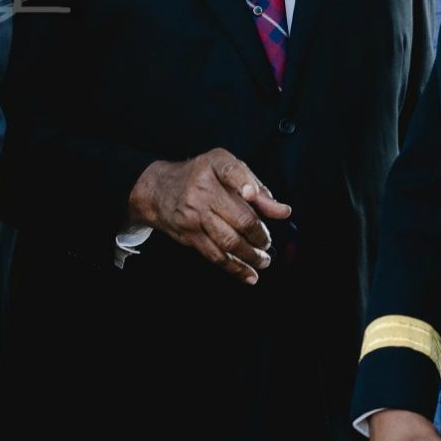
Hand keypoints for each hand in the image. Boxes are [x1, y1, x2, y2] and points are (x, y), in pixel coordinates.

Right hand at [127, 148, 291, 283]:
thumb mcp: (227, 171)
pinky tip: (248, 274)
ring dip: (251, 256)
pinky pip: (215, 255)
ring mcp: (193, 213)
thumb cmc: (201, 178)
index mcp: (214, 166)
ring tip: (263, 260)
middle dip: (261, 236)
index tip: (251, 194)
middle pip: (240, 218)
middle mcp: (202, 189)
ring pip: (229, 241)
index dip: (244, 184)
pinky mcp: (188, 233)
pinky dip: (234, 268)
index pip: (231, 172)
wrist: (157, 189)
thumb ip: (258, 190)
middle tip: (267, 243)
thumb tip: (283, 212)